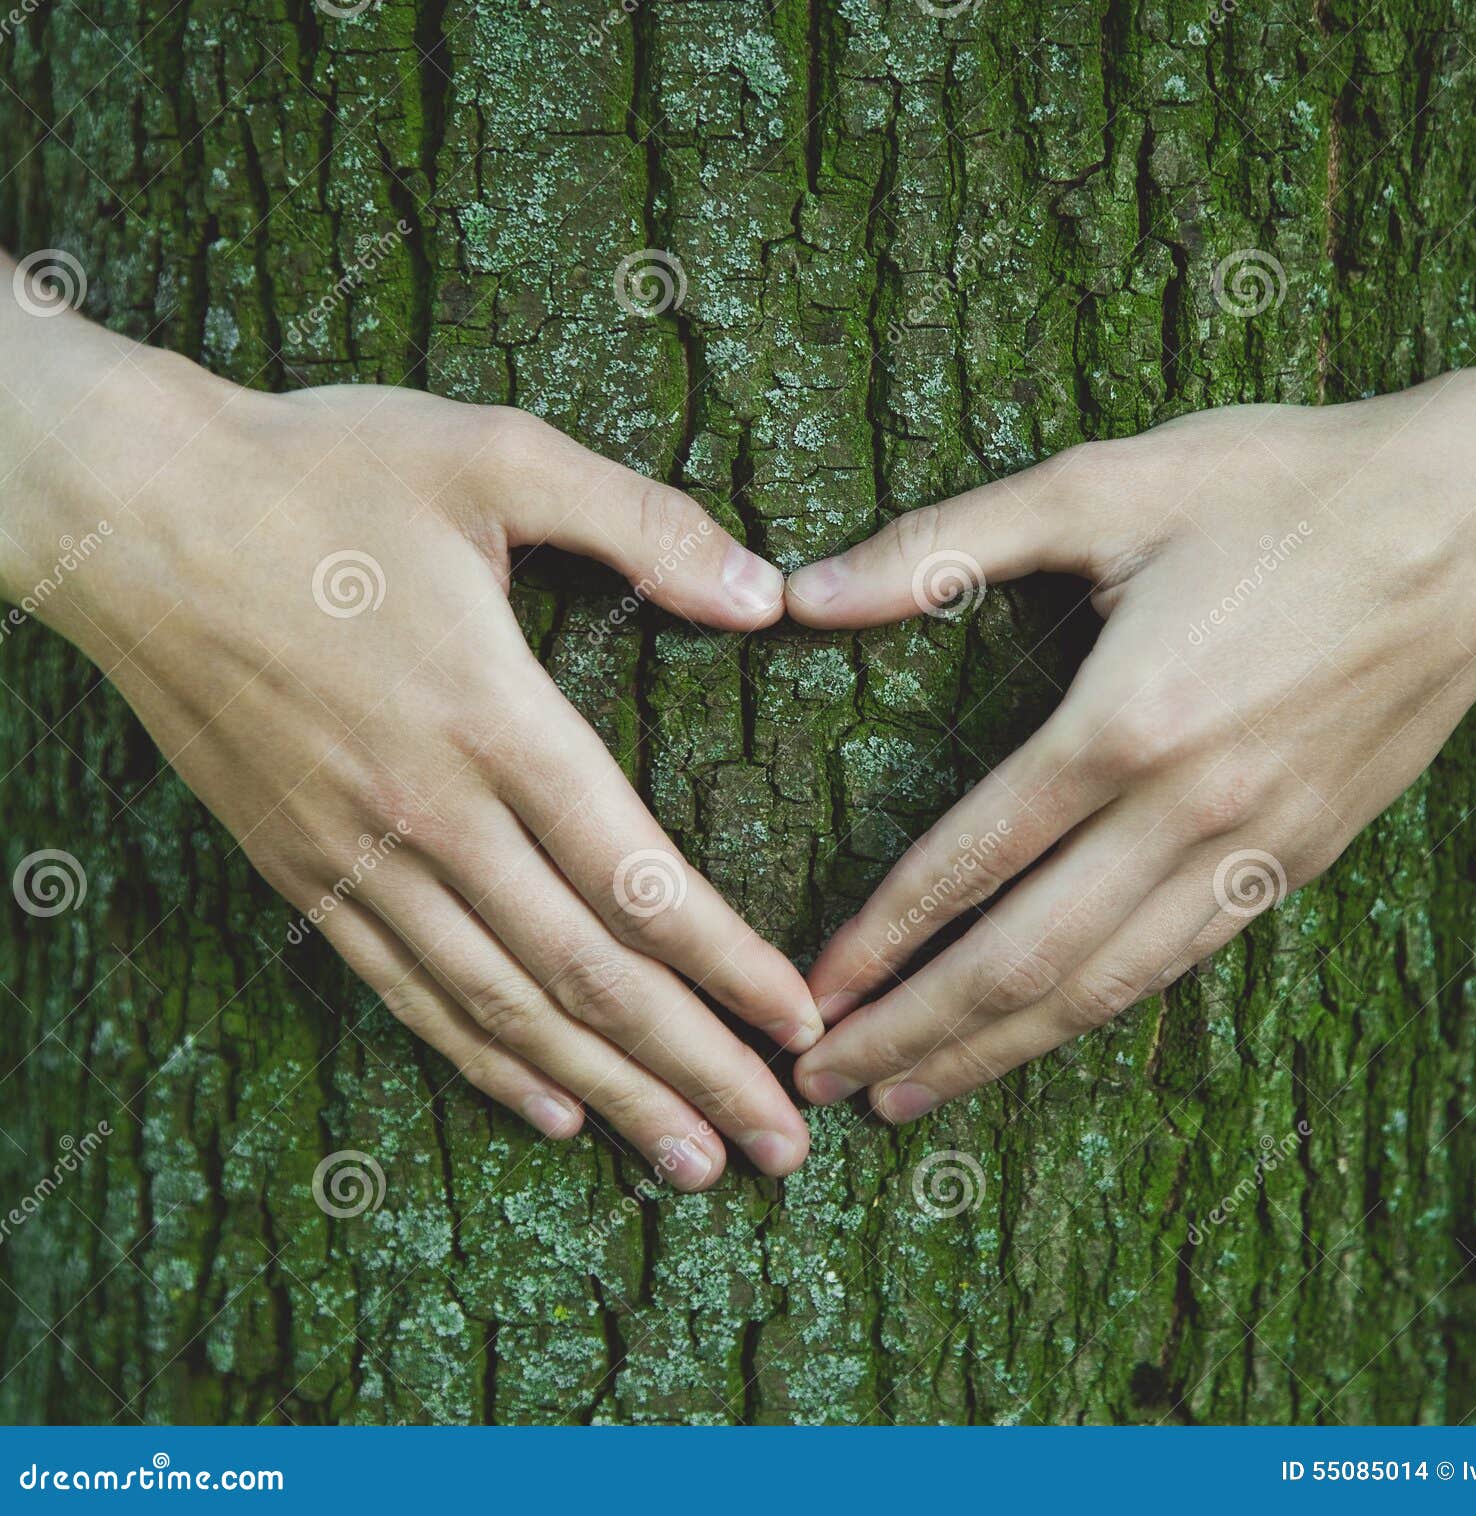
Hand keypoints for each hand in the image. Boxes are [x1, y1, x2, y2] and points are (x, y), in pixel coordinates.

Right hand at [0, 278, 819, 1188]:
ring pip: (504, 1008)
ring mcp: (357, 855)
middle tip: (779, 1145)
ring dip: (608, 1092)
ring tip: (691, 1158)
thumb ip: (642, 522)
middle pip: (588, 974)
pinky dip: (485, 1060)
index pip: (638, 879)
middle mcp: (431, 813)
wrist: (128, 514)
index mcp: (493, 714)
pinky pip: (407, 992)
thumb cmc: (317, 474)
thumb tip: (767, 593)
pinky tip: (550, 1107)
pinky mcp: (300, 870)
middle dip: (696, 1067)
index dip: (730, 966)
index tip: (800, 1026)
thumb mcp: (494, 452)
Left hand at [785, 356, 1475, 1121]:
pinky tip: (1043, 1036)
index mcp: (1125, 723)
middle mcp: (1188, 813)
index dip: (883, 936)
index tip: (816, 990)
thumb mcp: (1105, 483)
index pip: (972, 861)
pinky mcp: (1300, 861)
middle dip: (914, 1031)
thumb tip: (803, 594)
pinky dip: (1095, 1015)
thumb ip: (944, 545)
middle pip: (1023, 960)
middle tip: (824, 1082)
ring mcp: (1253, 852)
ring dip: (995, 1052)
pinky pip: (1177, 963)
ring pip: (1102, 989)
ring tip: (909, 1097)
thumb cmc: (1287, 489)